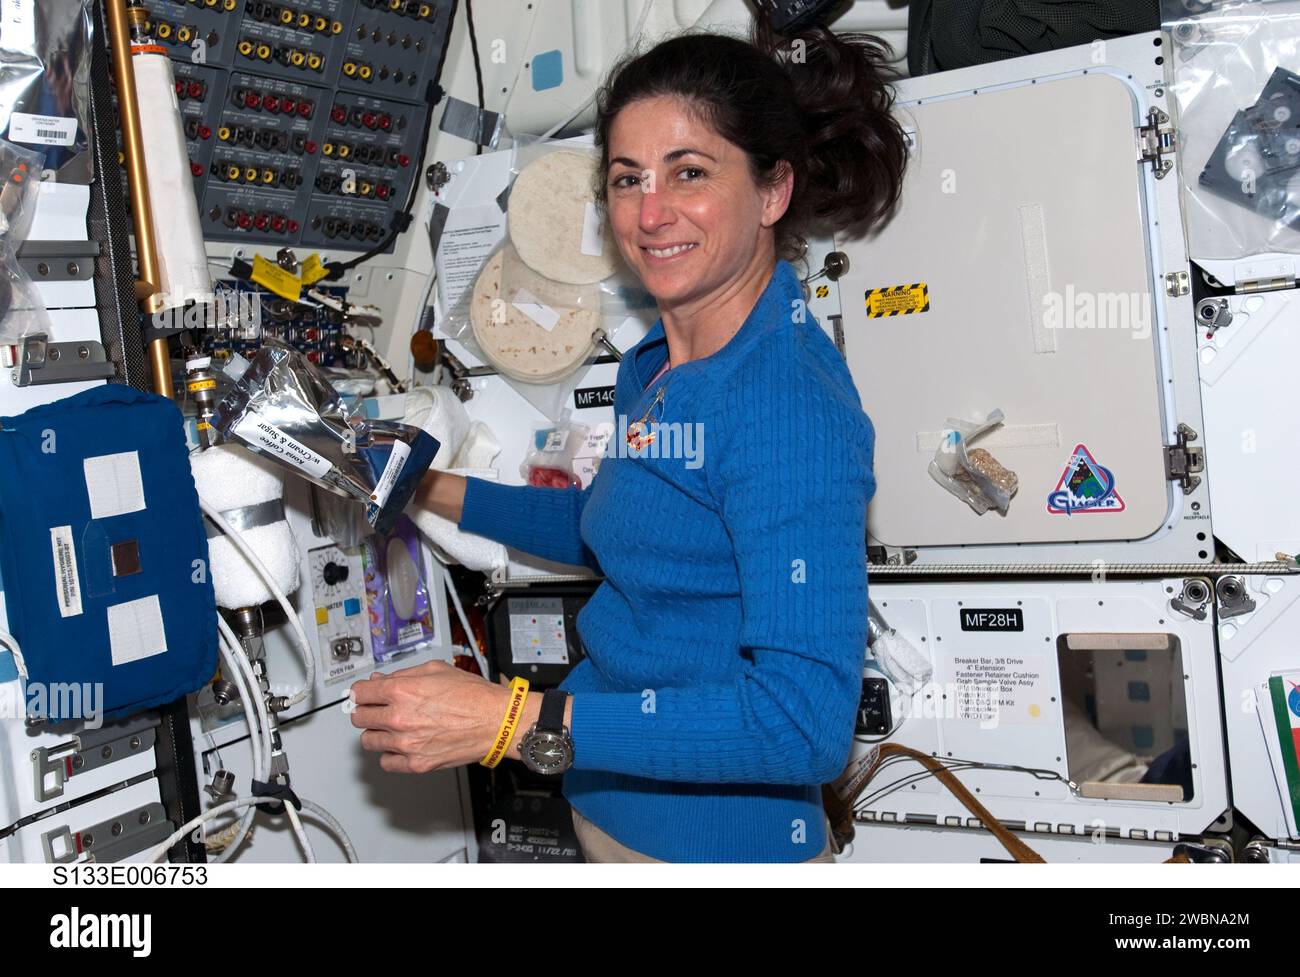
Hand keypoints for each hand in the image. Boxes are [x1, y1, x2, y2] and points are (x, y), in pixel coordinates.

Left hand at [349, 660, 519, 773]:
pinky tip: (400, 746)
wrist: (496, 721)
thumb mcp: (436, 670)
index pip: (360, 693)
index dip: (361, 692)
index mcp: (401, 691)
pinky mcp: (416, 764)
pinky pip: (386, 762)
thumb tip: (381, 680)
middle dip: (366, 711)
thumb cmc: (473, 695)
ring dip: (376, 733)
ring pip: (368, 741)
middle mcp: (399, 717)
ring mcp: (406, 743)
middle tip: (376, 710)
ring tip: (391, 728)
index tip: (363, 695)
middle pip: (359, 718)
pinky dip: (390, 755)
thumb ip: (403, 675)